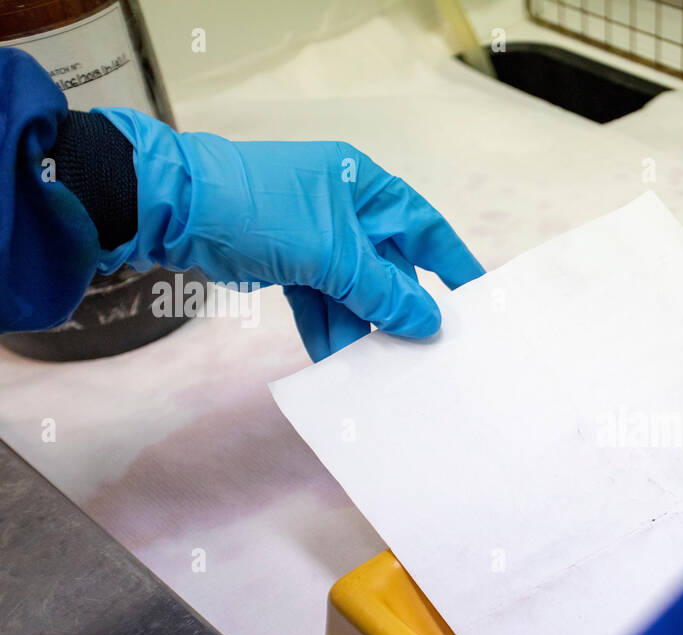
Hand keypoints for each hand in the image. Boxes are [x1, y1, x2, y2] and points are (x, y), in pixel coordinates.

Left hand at [93, 107, 483, 360]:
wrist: (173, 209)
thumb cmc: (261, 210)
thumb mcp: (332, 253)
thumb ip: (384, 292)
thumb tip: (429, 323)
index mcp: (364, 186)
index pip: (424, 227)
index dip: (452, 263)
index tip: (477, 299)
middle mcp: (346, 209)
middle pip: (390, 266)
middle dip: (402, 309)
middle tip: (424, 351)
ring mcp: (315, 238)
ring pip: (354, 290)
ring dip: (364, 327)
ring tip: (379, 368)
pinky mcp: (286, 262)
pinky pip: (320, 301)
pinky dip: (328, 329)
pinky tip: (336, 362)